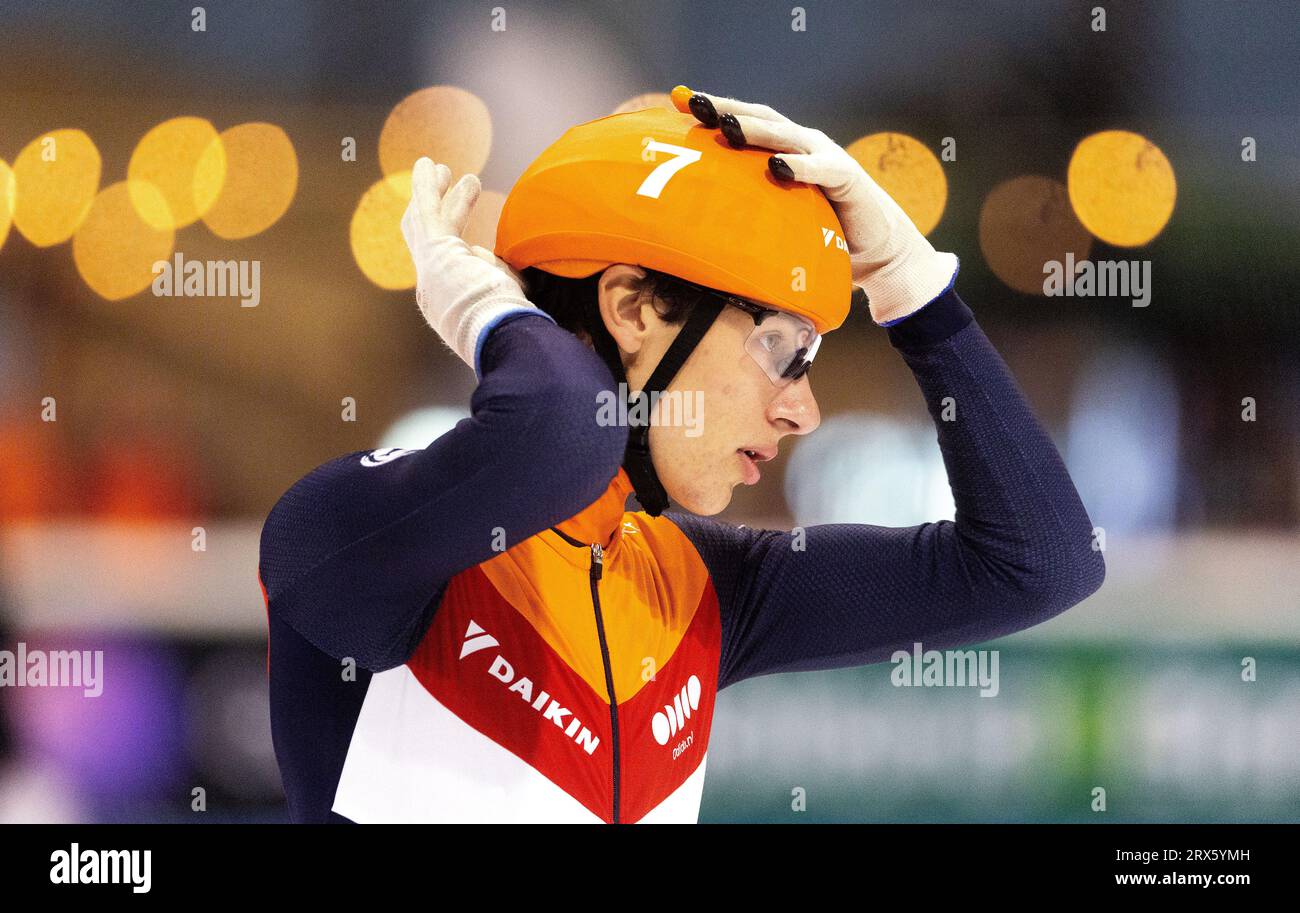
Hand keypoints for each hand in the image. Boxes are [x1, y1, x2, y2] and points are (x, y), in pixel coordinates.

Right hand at [400, 157, 544, 371]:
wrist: (504, 338)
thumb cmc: (518, 331)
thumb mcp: (514, 305)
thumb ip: (509, 285)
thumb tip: (516, 272)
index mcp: (451, 308)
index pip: (445, 271)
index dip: (450, 246)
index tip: (462, 232)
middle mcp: (434, 291)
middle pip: (423, 242)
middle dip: (428, 212)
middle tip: (438, 186)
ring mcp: (431, 271)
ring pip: (425, 222)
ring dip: (431, 193)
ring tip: (440, 169)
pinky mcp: (436, 251)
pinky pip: (430, 211)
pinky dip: (427, 187)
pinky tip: (432, 166)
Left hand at [672, 86, 957, 324]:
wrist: (876, 257)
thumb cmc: (818, 240)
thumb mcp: (774, 224)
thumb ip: (744, 217)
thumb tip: (690, 234)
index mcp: (782, 153)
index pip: (744, 124)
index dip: (714, 113)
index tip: (678, 105)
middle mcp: (802, 147)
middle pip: (759, 120)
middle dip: (726, 110)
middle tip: (694, 104)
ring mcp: (825, 158)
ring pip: (786, 136)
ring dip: (755, 130)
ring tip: (726, 127)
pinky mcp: (848, 178)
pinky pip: (822, 169)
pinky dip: (800, 166)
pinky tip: (778, 167)